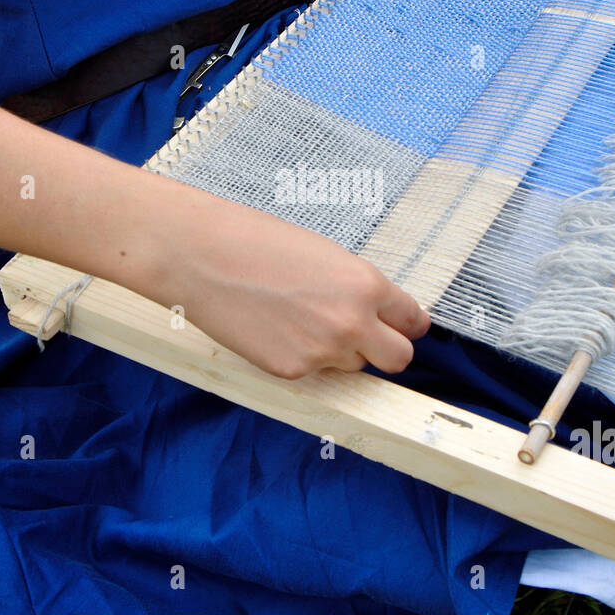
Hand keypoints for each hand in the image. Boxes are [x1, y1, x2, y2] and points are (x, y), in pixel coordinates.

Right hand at [163, 194, 430, 379]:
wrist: (201, 255)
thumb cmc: (257, 242)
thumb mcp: (325, 254)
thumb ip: (357, 287)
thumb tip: (375, 312)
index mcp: (366, 286)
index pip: (412, 321)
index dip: (406, 323)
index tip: (401, 326)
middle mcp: (352, 324)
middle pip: (398, 359)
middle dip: (387, 349)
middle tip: (367, 337)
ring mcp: (321, 352)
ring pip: (352, 366)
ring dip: (340, 352)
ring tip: (301, 320)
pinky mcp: (290, 371)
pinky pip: (313, 372)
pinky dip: (301, 356)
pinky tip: (275, 329)